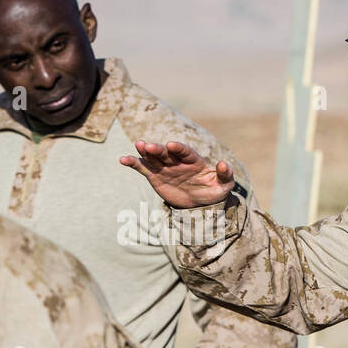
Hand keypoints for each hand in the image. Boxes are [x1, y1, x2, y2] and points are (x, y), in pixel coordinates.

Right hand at [119, 140, 234, 208]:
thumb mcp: (224, 185)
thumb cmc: (213, 190)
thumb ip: (225, 174)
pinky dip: (133, 163)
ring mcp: (165, 167)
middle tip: (148, 145)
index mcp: (194, 160)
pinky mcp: (155, 176)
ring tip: (137, 145)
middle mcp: (177, 161)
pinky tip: (122, 160)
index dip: (178, 148)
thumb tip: (223, 164)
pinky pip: (143, 168)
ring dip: (144, 151)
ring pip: (153, 157)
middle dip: (158, 149)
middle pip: (166, 153)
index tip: (171, 145)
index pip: (185, 151)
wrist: (200, 202)